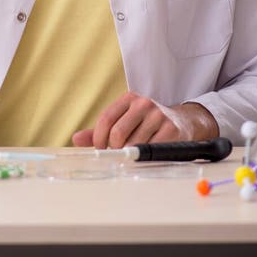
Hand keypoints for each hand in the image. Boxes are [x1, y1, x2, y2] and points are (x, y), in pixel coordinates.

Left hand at [71, 91, 218, 147]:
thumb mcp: (123, 121)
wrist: (181, 122)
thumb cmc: (145, 124)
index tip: (100, 149)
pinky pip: (151, 150)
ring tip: (131, 156)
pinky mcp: (171, 129)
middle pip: (117, 133)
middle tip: (117, 155)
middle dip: (114, 149)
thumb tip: (76, 140)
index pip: (105, 119)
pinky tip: (145, 157)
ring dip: (129, 156)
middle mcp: (143, 103)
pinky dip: (144, 158)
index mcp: (128, 99)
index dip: (98, 138)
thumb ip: (98, 131)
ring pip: (134, 144)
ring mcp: (158, 115)